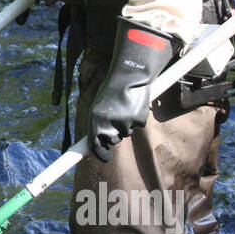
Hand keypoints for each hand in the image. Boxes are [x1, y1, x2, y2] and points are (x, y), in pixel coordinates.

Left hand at [88, 17, 173, 160]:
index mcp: (95, 119)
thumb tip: (99, 140)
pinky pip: (138, 125)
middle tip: (117, 119)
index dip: (101, 155)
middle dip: (114, 135)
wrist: (130, 75)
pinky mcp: (139, 121)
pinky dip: (137, 118)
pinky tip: (135, 105)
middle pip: (113, 140)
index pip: (95, 145)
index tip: (106, 158)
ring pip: (126, 133)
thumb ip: (99, 122)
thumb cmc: (112, 90)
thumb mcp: (99, 106)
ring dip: (126, 125)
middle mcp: (108, 124)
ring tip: (125, 106)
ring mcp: (125, 123)